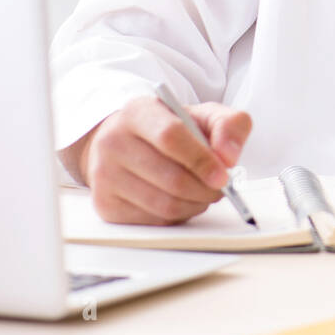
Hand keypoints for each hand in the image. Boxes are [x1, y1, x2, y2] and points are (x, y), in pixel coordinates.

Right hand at [72, 97, 252, 224]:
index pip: (170, 136)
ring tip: (203, 193)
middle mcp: (113, 142)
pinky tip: (182, 201)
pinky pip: (154, 221)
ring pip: (164, 204)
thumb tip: (229, 158)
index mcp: (137, 112)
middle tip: (221, 188)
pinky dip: (177, 216)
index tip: (224, 175)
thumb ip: (228, 125)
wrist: (124, 142)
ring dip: (195, 204)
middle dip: (205, 189)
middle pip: (171, 178)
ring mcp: (104, 175)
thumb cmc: (168, 128)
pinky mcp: (106, 205)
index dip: (201, 159)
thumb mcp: (201, 115)